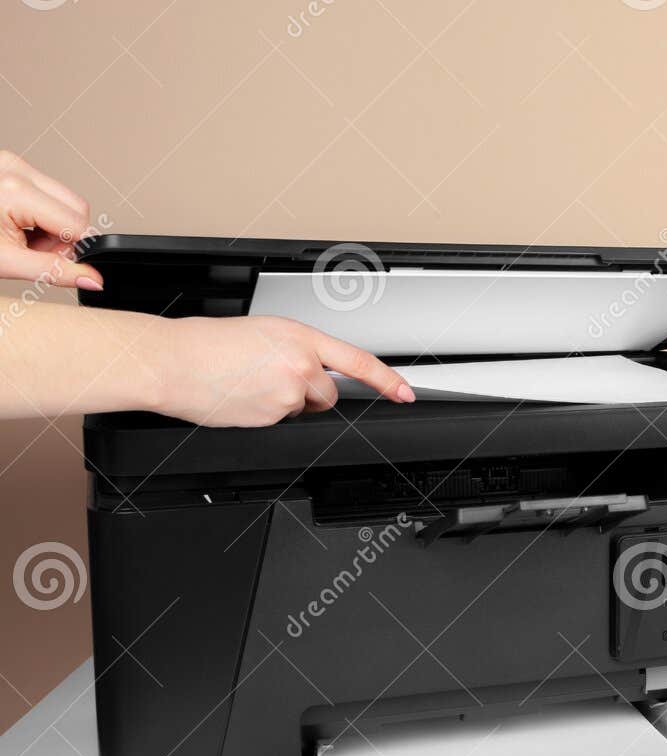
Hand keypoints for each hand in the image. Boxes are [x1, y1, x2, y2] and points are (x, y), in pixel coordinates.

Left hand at [0, 150, 100, 288]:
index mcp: (16, 191)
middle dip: (61, 235)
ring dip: (51, 223)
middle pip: (76, 207)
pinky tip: (14, 221)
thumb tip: (92, 279)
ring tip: (18, 235)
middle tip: (29, 248)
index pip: (78, 224)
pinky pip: (45, 189)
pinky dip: (37, 211)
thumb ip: (54, 271)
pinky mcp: (9, 164)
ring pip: (64, 198)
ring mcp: (12, 163)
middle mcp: (17, 169)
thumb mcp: (6, 262)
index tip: (47, 259)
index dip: (70, 248)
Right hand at [147, 315, 414, 426]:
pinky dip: (266, 414)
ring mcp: (287, 395)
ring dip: (287, 403)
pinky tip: (242, 398)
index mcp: (300, 337)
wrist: (172, 361)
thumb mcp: (262, 333)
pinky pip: (280, 422)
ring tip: (250, 385)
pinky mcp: (271, 418)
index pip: (358, 361)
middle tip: (273, 379)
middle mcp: (300, 365)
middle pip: (329, 394)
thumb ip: (295, 350)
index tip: (404, 393)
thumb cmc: (206, 343)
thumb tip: (310, 369)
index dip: (387, 380)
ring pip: (303, 409)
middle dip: (310, 393)